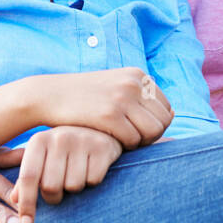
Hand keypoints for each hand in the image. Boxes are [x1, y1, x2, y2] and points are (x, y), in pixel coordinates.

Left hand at [8, 125, 123, 222]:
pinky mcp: (103, 147)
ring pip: (74, 186)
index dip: (26, 203)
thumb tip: (13, 200)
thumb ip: (26, 177)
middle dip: (54, 196)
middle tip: (59, 190)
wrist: (100, 126)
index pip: (28, 177)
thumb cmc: (64, 147)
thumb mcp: (42, 157)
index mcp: (39, 140)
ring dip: (75, 188)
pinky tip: (92, 167)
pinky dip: (92, 181)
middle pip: (51, 186)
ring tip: (77, 172)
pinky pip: (94, 180)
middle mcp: (59, 137)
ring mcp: (83, 140)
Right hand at [31, 68, 172, 149]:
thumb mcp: (115, 87)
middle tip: (133, 142)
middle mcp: (133, 83)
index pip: (165, 108)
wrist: (48, 95)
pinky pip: (133, 139)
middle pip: (163, 121)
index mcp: (137, 75)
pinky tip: (112, 142)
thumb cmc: (84, 97)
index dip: (155, 125)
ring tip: (124, 142)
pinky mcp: (109, 114)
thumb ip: (141, 97)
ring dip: (141, 143)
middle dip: (152, 136)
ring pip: (153, 131)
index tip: (138, 132)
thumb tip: (173, 114)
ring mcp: (122, 98)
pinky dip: (126, 146)